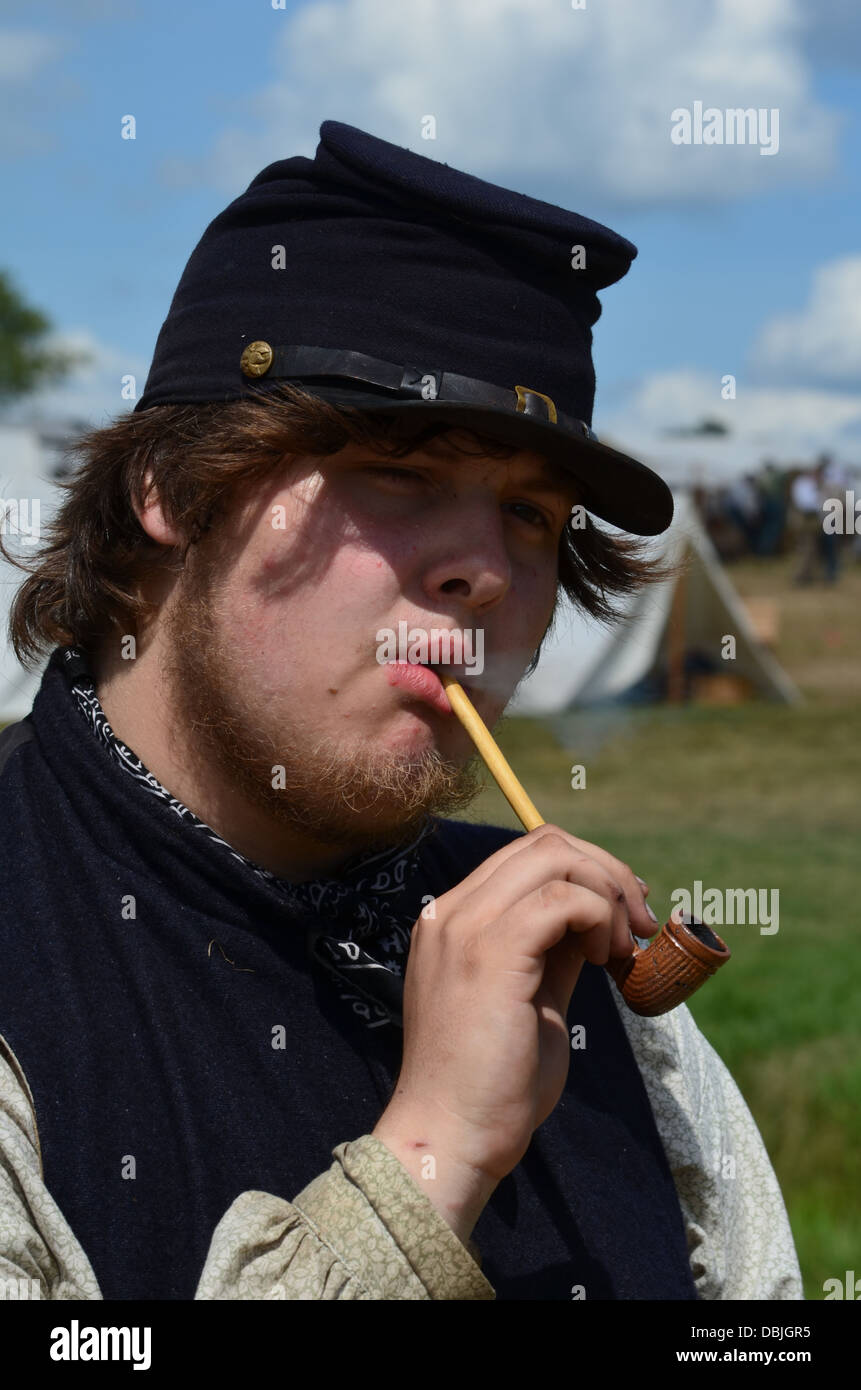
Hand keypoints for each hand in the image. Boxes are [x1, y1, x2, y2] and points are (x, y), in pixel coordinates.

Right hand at [372, 824, 657, 1237]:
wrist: (450, 1138)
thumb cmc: (491, 1085)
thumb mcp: (529, 999)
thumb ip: (553, 953)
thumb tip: (597, 922)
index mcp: (452, 920)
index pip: (525, 855)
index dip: (586, 870)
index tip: (626, 913)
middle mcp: (451, 911)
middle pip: (544, 843)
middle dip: (607, 872)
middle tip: (641, 925)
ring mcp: (465, 927)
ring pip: (556, 859)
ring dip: (609, 894)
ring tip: (623, 949)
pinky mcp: (491, 951)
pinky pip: (564, 900)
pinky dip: (601, 918)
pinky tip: (608, 960)